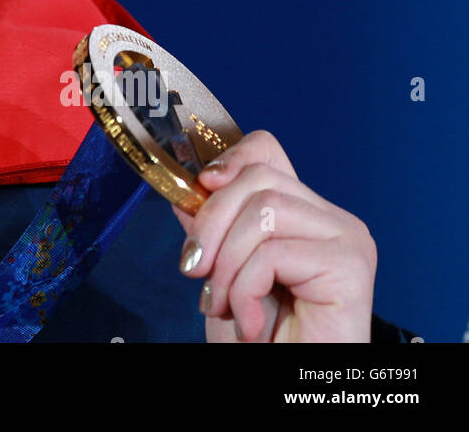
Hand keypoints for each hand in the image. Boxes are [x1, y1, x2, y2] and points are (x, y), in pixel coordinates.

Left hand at [170, 130, 376, 341]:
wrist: (292, 387)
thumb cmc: (262, 340)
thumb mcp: (221, 272)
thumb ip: (211, 229)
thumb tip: (186, 193)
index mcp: (304, 213)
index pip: (265, 149)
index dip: (227, 160)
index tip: (199, 190)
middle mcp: (333, 219)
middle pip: (256, 177)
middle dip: (212, 224)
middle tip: (199, 273)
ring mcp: (347, 240)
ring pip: (263, 211)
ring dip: (228, 265)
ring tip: (229, 306)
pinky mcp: (350, 266)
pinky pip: (273, 252)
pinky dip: (246, 289)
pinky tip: (254, 322)